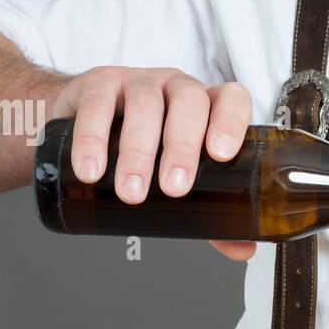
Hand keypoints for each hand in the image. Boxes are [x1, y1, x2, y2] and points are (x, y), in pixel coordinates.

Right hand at [50, 67, 255, 260]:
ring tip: (132, 191)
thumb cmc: (147, 144)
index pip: (230, 99)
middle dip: (182, 147)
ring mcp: (138, 81)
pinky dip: (92, 139)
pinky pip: (97, 104)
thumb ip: (210, 207)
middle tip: (174, 188)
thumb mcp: (180, 170)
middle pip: (189, 103)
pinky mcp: (98, 82)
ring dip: (138, 152)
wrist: (86, 117)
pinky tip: (91, 170)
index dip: (231, 122)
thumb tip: (242, 248)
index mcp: (207, 106)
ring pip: (145, 105)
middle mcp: (176, 87)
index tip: (222, 155)